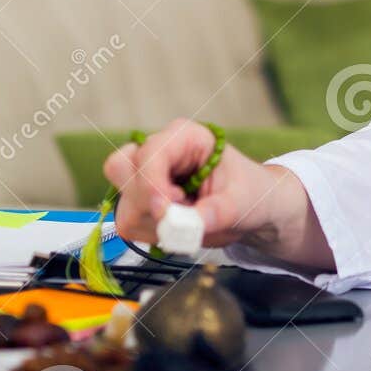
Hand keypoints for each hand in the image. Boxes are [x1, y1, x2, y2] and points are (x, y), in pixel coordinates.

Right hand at [102, 118, 334, 268]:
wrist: (249, 208)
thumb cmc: (248, 193)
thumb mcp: (243, 201)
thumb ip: (217, 212)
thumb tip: (190, 226)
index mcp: (185, 137)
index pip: (149, 153)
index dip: (150, 182)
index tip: (165, 211)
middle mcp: (159, 152)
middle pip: (121, 168)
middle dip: (145, 199)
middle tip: (180, 213)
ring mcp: (145, 177)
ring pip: (123, 201)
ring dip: (151, 221)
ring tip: (189, 220)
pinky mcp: (139, 203)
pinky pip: (128, 222)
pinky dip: (151, 233)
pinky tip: (179, 227)